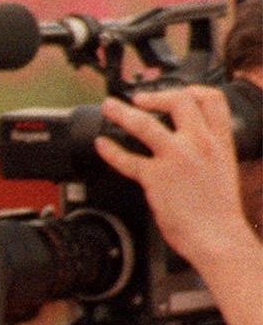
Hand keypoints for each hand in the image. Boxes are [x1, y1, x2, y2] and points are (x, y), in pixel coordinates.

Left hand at [96, 87, 262, 276]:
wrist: (217, 235)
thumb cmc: (219, 210)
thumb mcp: (223, 169)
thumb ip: (207, 150)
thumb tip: (188, 143)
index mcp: (220, 141)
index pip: (212, 99)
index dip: (191, 89)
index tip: (175, 91)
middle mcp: (200, 144)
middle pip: (179, 101)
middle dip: (155, 95)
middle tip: (138, 99)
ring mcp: (177, 158)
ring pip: (145, 124)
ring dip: (122, 113)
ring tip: (110, 108)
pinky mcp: (156, 177)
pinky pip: (127, 159)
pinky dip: (110, 150)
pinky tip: (101, 145)